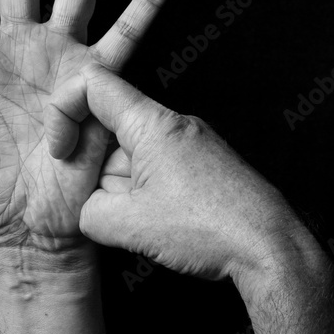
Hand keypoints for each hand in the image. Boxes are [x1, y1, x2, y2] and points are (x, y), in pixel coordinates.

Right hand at [46, 64, 321, 283]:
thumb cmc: (210, 229)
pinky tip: (159, 224)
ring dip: (122, 185)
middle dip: (96, 167)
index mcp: (153, 124)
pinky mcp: (205, 166)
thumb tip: (85, 208)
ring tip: (140, 223)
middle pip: (111, 128)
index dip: (63, 113)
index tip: (62, 153)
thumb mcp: (129, 226)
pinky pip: (158, 168)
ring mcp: (193, 145)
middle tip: (101, 204)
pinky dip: (145, 192)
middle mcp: (175, 125)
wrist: (271, 248)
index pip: (93, 86)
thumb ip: (88, 211)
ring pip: (134, 154)